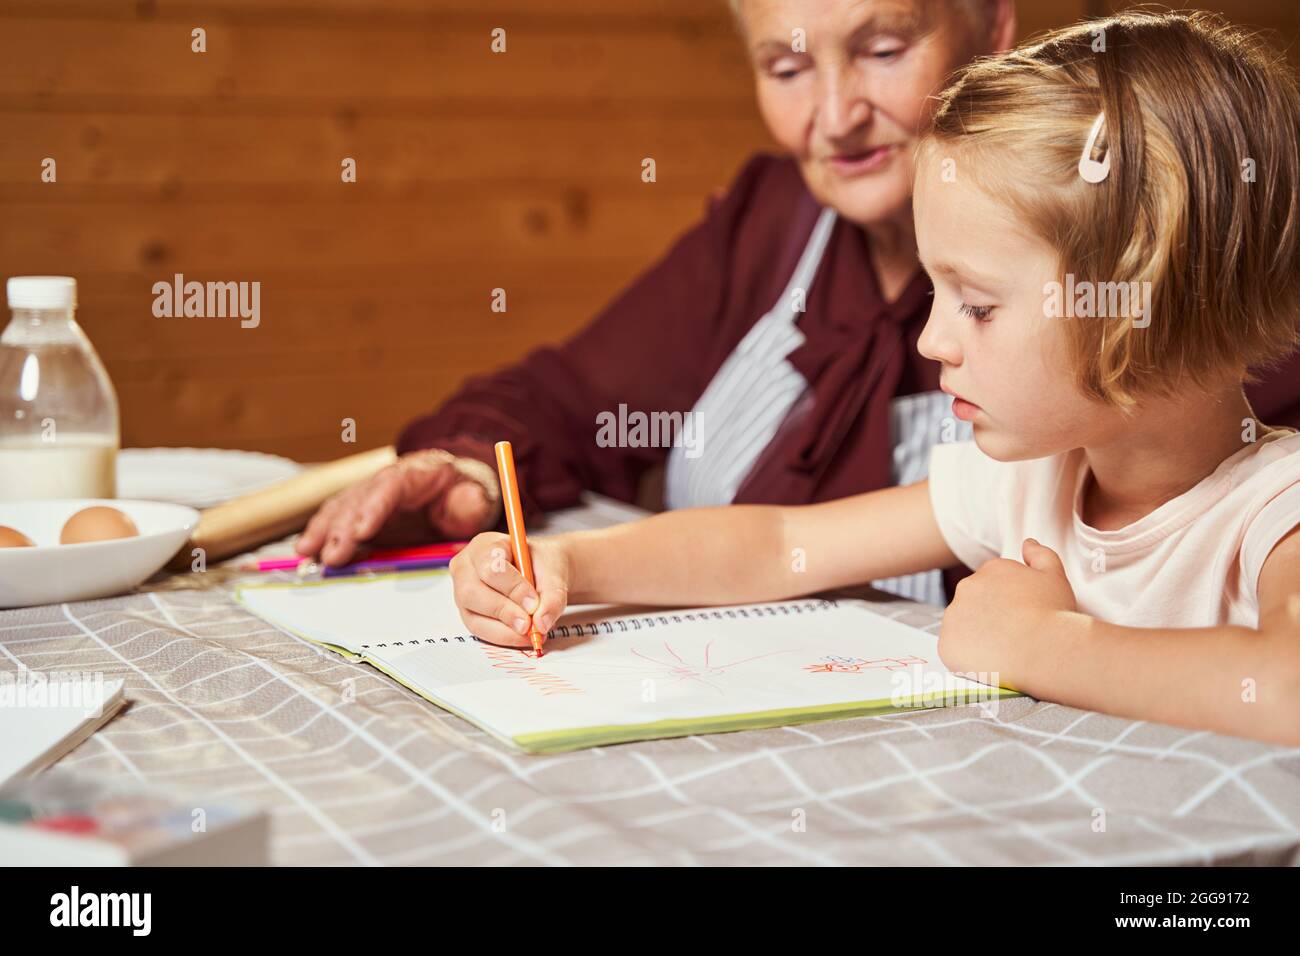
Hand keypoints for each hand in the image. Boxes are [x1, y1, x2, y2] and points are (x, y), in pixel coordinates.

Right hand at [295, 449, 501, 565]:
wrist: (460, 489)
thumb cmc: (467, 494)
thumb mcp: (478, 497)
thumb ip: (472, 501)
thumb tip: (469, 502)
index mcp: (417, 472)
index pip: (391, 485)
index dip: (374, 507)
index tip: (362, 531)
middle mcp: (388, 479)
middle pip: (360, 498)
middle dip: (343, 527)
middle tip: (332, 555)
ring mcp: (373, 494)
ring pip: (343, 506)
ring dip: (323, 529)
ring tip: (307, 551)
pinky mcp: (364, 511)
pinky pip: (339, 518)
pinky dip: (322, 533)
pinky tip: (308, 550)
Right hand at [449, 532, 571, 648]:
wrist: (542, 574)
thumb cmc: (542, 566)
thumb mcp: (554, 573)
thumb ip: (552, 597)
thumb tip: (541, 623)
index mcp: (484, 545)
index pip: (491, 567)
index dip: (512, 588)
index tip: (534, 603)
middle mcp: (466, 568)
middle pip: (472, 592)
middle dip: (503, 611)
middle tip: (529, 624)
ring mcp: (462, 593)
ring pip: (473, 616)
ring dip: (505, 629)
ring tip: (531, 632)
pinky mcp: (469, 614)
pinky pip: (480, 631)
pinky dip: (504, 638)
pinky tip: (523, 637)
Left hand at [938, 538, 1077, 685]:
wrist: (1045, 650)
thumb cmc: (1054, 614)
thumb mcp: (1055, 576)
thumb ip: (1040, 555)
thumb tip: (1027, 543)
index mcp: (990, 570)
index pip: (994, 585)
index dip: (1010, 604)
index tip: (1024, 617)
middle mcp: (966, 588)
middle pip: (975, 604)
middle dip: (991, 618)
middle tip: (1015, 635)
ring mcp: (953, 616)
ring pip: (963, 627)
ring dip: (978, 637)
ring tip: (1005, 650)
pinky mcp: (947, 645)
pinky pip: (955, 651)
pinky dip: (968, 658)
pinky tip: (991, 662)